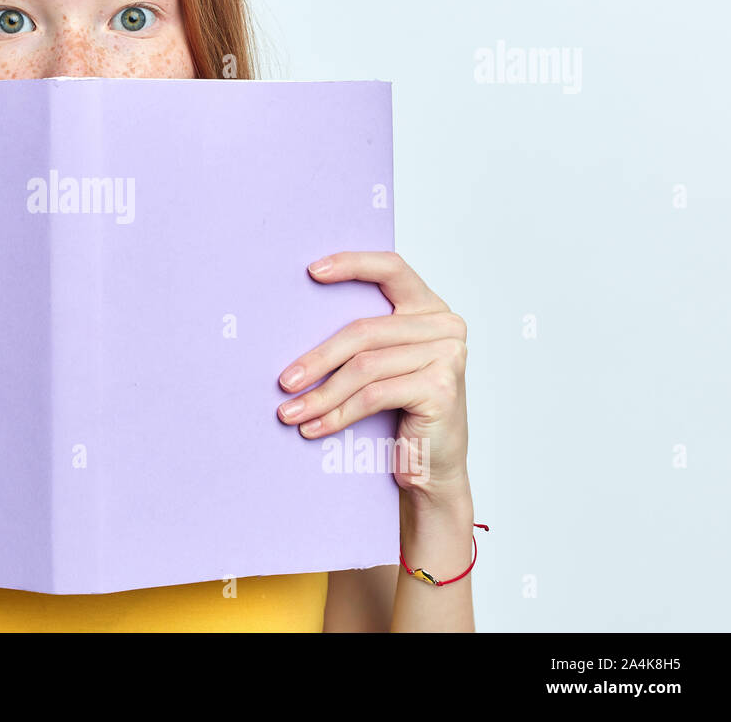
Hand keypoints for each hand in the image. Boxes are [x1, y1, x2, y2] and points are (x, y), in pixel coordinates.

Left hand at [275, 251, 468, 498]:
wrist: (434, 468)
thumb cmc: (402, 413)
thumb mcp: (383, 365)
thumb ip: (363, 337)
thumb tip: (294, 322)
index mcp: (430, 308)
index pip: (391, 269)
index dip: (352, 263)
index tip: (311, 271)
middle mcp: (446, 325)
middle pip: (364, 331)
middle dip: (317, 358)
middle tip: (284, 382)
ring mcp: (448, 355)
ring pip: (364, 367)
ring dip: (321, 394)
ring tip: (289, 413)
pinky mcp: (442, 387)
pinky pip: (374, 395)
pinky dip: (338, 414)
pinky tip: (314, 427)